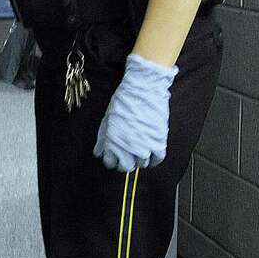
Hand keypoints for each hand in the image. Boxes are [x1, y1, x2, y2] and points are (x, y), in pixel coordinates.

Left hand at [93, 54, 176, 171]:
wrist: (144, 90)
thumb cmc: (124, 101)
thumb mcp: (107, 119)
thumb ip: (102, 138)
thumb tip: (98, 153)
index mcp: (113, 141)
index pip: (111, 163)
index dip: (111, 161)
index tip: (113, 158)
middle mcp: (129, 146)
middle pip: (126, 167)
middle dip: (125, 163)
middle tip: (126, 156)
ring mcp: (145, 145)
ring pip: (142, 164)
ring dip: (139, 159)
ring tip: (138, 150)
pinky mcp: (159, 141)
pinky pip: (157, 158)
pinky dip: (154, 158)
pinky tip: (150, 152)